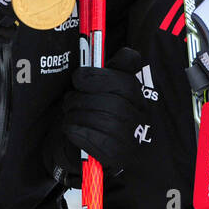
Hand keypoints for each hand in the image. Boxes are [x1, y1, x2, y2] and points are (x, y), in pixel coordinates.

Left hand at [46, 47, 143, 186]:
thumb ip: (107, 69)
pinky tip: (72, 130)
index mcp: (135, 92)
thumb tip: (122, 53)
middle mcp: (139, 114)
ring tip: (69, 115)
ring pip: (103, 121)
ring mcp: (131, 136)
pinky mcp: (118, 155)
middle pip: (112, 102)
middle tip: (69, 100)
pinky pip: (95, 139)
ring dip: (76, 115)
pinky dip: (76, 132)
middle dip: (81, 99)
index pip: (128, 79)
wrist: (84, 146)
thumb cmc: (91, 112)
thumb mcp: (97, 87)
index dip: (100, 76)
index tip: (78, 78)